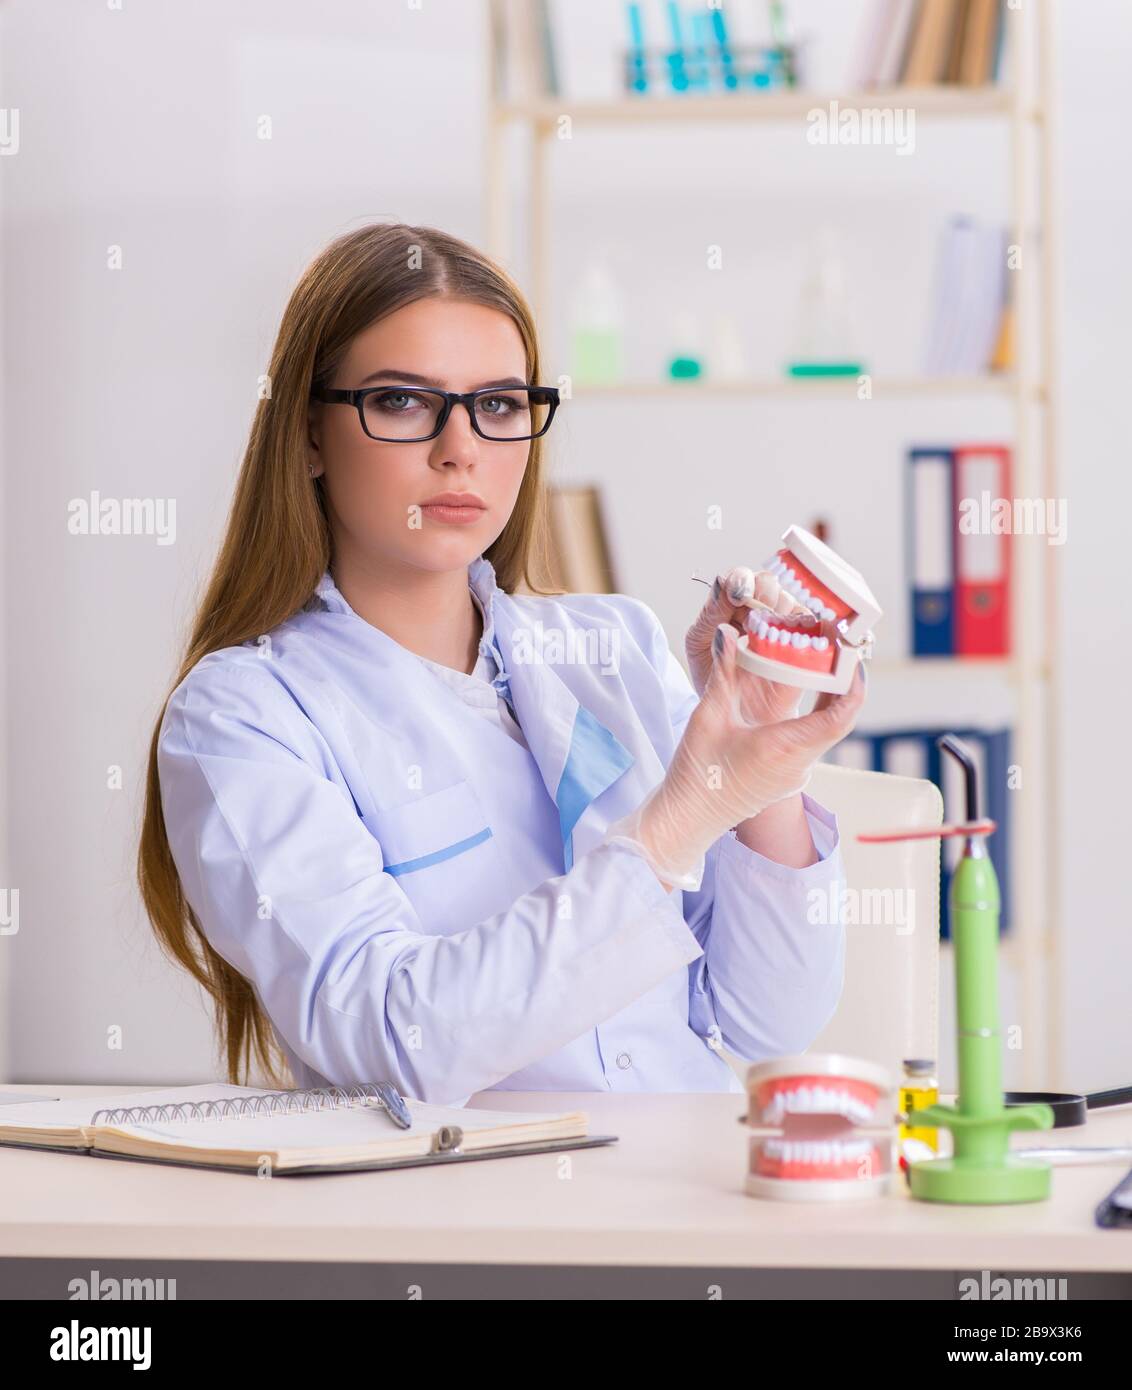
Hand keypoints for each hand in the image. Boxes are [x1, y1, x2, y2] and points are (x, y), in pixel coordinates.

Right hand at [607, 621, 867, 888]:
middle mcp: (798, 763)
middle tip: (838, 649)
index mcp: (784, 747)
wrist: (690, 818)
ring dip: (829, 699)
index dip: (854, 684)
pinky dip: (813, 715)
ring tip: (822, 663)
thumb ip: (723, 673)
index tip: (853, 656)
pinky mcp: (787, 776)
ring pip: (825, 731)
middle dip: (844, 683)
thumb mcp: (708, 717)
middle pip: (838, 720)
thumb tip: (726, 634)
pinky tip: (800, 694)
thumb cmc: (696, 774)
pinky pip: (811, 741)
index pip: (839, 715)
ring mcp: (795, 773)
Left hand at [685, 564, 812, 723]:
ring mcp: (779, 620)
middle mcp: (756, 604)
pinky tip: (792, 638)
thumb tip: (721, 586)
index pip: (738, 577)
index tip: (737, 595)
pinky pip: (808, 625)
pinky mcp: (799, 638)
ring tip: (769, 632)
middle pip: (768, 583)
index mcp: (729, 600)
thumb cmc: (711, 670)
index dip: (740, 581)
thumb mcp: (700, 642)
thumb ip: (710, 614)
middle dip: (763, 592)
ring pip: (788, 600)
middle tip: (755, 613)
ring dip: (780, 611)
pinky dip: (803, 627)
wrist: (729, 704)